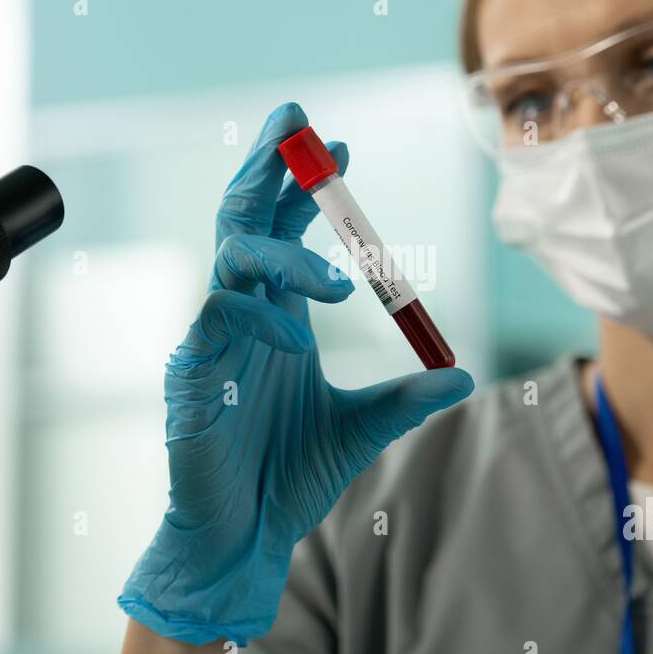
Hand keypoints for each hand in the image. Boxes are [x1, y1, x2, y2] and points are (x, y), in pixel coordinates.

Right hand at [118, 102, 473, 645]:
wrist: (245, 536)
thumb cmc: (290, 478)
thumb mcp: (364, 428)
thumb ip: (406, 397)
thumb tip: (462, 374)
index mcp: (280, 314)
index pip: (288, 229)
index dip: (313, 188)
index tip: (348, 150)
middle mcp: (244, 313)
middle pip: (245, 216)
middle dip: (267, 164)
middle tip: (297, 117)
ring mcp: (212, 337)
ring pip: (231, 257)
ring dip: (283, 251)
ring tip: (340, 284)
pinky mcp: (190, 371)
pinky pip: (216, 317)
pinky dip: (260, 318)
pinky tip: (298, 343)